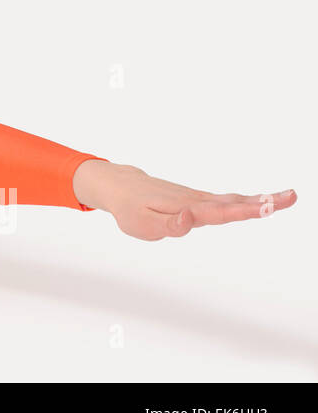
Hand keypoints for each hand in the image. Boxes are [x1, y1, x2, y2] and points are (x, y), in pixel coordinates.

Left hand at [79, 161, 296, 240]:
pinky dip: (248, 200)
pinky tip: (264, 201)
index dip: (241, 211)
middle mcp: (197, 201)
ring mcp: (199, 198)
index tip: (264, 207)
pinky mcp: (198, 199)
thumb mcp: (143, 225)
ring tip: (288, 197)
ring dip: (261, 199)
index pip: (218, 212)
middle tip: (291, 197)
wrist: (121, 187)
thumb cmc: (131, 210)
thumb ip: (171, 225)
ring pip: (234, 199)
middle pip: (234, 202)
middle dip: (263, 201)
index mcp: (186, 209)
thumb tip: (191, 219)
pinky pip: (227, 200)